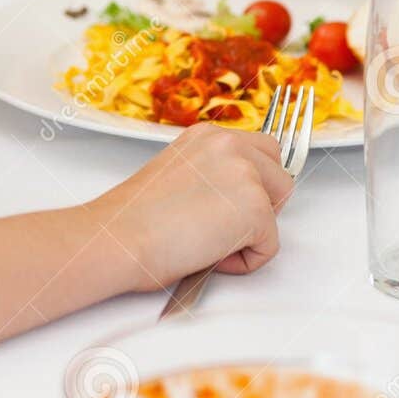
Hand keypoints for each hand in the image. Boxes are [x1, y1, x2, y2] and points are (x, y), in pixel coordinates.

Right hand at [91, 125, 292, 291]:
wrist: (119, 238)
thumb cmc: (133, 220)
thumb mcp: (175, 175)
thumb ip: (209, 175)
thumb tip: (230, 199)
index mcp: (207, 135)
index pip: (258, 151)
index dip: (249, 185)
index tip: (227, 207)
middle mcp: (229, 144)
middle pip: (279, 173)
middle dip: (263, 204)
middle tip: (225, 227)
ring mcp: (246, 174)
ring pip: (278, 208)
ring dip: (253, 232)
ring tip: (211, 242)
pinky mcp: (255, 209)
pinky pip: (269, 246)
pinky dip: (245, 262)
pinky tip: (209, 257)